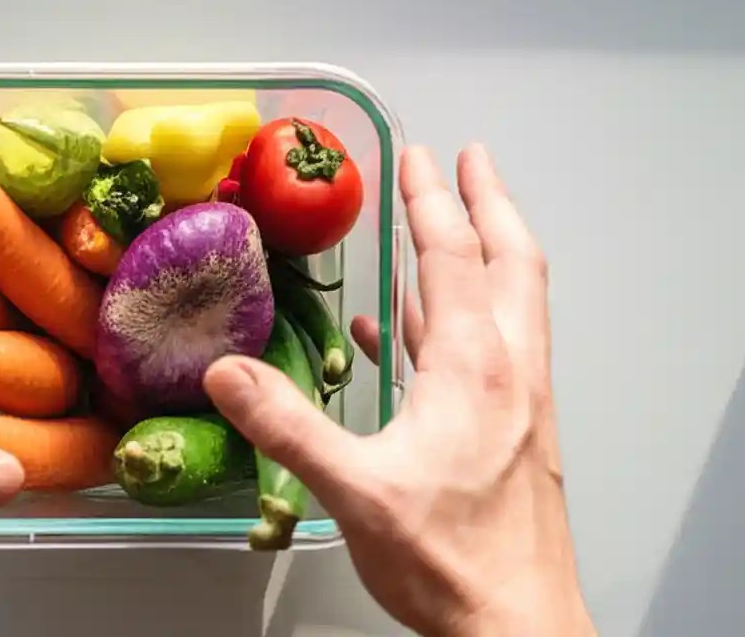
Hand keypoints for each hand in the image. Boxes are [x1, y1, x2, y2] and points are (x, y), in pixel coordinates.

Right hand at [205, 145, 593, 635]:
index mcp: (474, 367)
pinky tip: (407, 331)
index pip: (453, 258)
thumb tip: (225, 372)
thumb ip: (287, 425)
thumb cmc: (450, 561)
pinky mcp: (515, 432)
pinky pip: (487, 351)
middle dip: (490, 202)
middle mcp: (509, 370)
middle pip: (511, 261)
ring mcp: (519, 401)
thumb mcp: (354, 490)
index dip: (433, 201)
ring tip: (459, 220)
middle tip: (473, 159)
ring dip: (487, 251)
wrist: (516, 624)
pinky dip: (454, 321)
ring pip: (512, 301)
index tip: (419, 154)